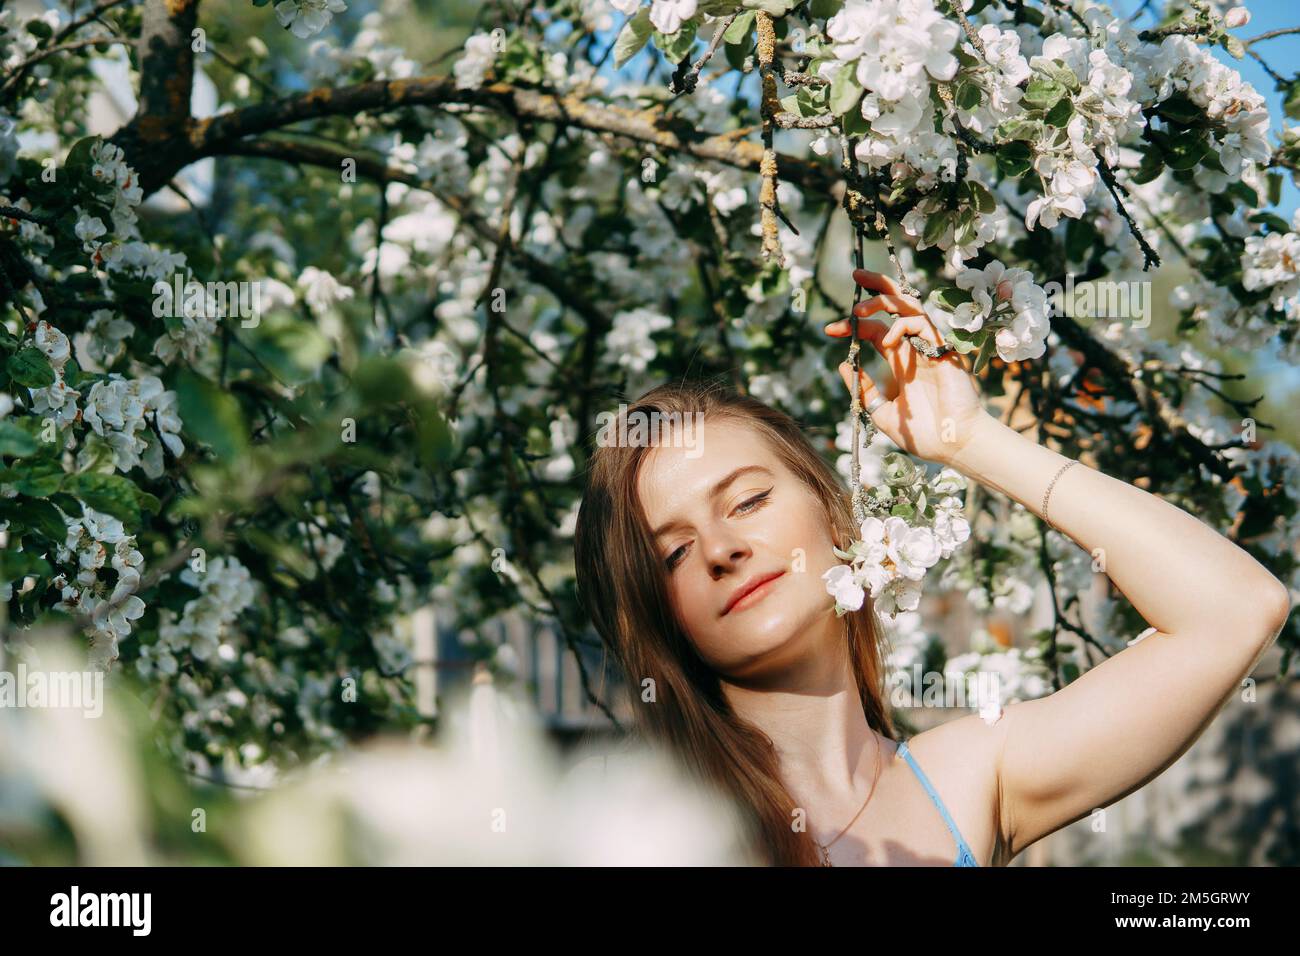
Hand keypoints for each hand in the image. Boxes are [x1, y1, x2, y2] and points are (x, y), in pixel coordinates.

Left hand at [823, 268, 991, 466]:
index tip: (828, 329)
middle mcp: (913, 347)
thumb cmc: (922, 433)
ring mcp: (929, 346)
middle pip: (897, 304)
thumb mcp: (880, 411)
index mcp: (899, 360)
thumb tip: (843, 364)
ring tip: (859, 311)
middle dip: (877, 286)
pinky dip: (900, 325)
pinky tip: (886, 341)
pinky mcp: (943, 349)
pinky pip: (923, 323)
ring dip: (884, 300)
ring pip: (910, 305)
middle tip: (855, 275)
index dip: (852, 325)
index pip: (874, 329)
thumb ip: (864, 389)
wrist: (951, 446)